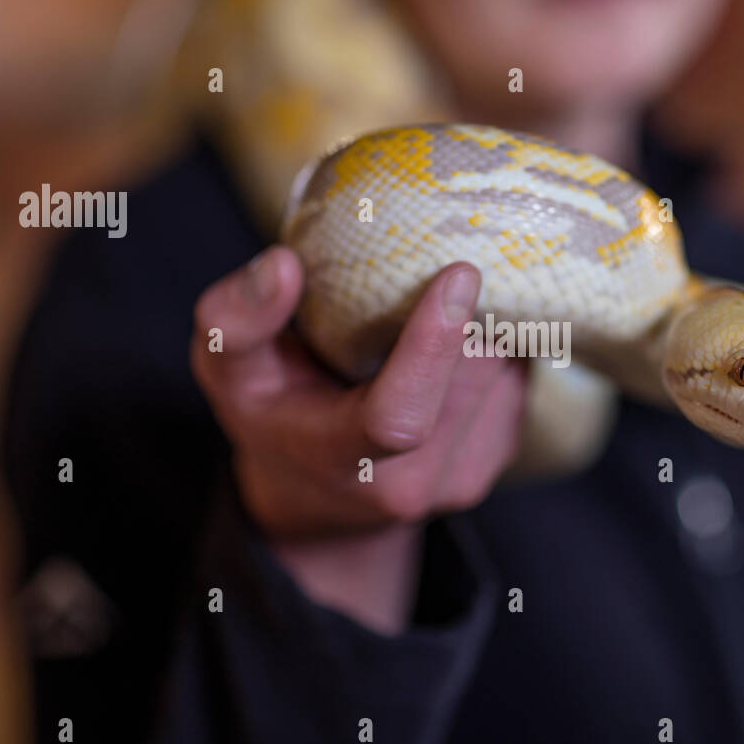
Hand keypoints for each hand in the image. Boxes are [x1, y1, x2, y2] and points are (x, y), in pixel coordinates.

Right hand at [189, 245, 524, 625]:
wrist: (319, 494)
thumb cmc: (270, 412)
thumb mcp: (227, 371)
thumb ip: (237, 322)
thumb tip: (283, 264)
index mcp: (342, 459)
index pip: (398, 416)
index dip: (434, 346)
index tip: (459, 272)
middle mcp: (413, 483)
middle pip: (474, 379)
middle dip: (477, 311)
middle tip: (460, 249)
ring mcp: (464, 479)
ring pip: (505, 375)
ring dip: (489, 324)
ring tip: (448, 295)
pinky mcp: (495, 460)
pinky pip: (515, 384)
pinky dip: (497, 345)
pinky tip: (461, 331)